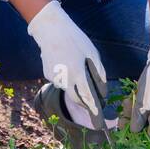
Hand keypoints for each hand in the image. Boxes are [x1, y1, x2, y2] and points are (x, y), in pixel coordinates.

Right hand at [26, 0, 107, 124]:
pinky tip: (65, 64)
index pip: (87, 97)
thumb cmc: (75, 39)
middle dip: (84, 102)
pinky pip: (59, 81)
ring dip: (74, 86)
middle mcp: (64, 79)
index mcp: (77, 73)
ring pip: (67, 88)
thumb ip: (99, 72)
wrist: (50, 29)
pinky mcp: (46, 74)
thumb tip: (103, 90)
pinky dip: (65, 78)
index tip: (98, 119)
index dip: (94, 109)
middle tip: (92, 103)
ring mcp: (53, 77)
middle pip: (75, 98)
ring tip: (76, 69)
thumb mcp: (92, 53)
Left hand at [124, 40, 149, 136]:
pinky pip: (140, 110)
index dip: (138, 139)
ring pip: (140, 119)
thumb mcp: (146, 94)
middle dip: (130, 123)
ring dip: (130, 114)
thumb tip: (133, 131)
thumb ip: (140, 113)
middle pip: (143, 129)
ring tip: (126, 102)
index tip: (125, 133)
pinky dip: (133, 106)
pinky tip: (129, 99)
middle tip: (122, 115)